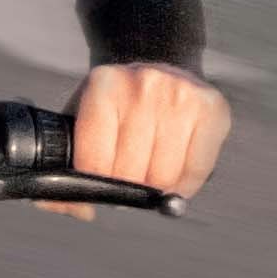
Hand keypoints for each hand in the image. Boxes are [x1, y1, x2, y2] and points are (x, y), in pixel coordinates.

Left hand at [72, 62, 230, 198]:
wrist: (161, 68)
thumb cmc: (118, 108)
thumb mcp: (82, 122)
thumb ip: (63, 167)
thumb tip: (79, 209)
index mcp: (103, 85)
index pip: (94, 163)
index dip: (96, 186)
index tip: (99, 183)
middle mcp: (144, 85)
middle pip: (131, 174)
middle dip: (127, 187)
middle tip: (128, 177)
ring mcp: (181, 95)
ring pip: (164, 178)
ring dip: (156, 187)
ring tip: (150, 171)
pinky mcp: (213, 109)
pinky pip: (196, 172)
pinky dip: (184, 185)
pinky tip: (175, 170)